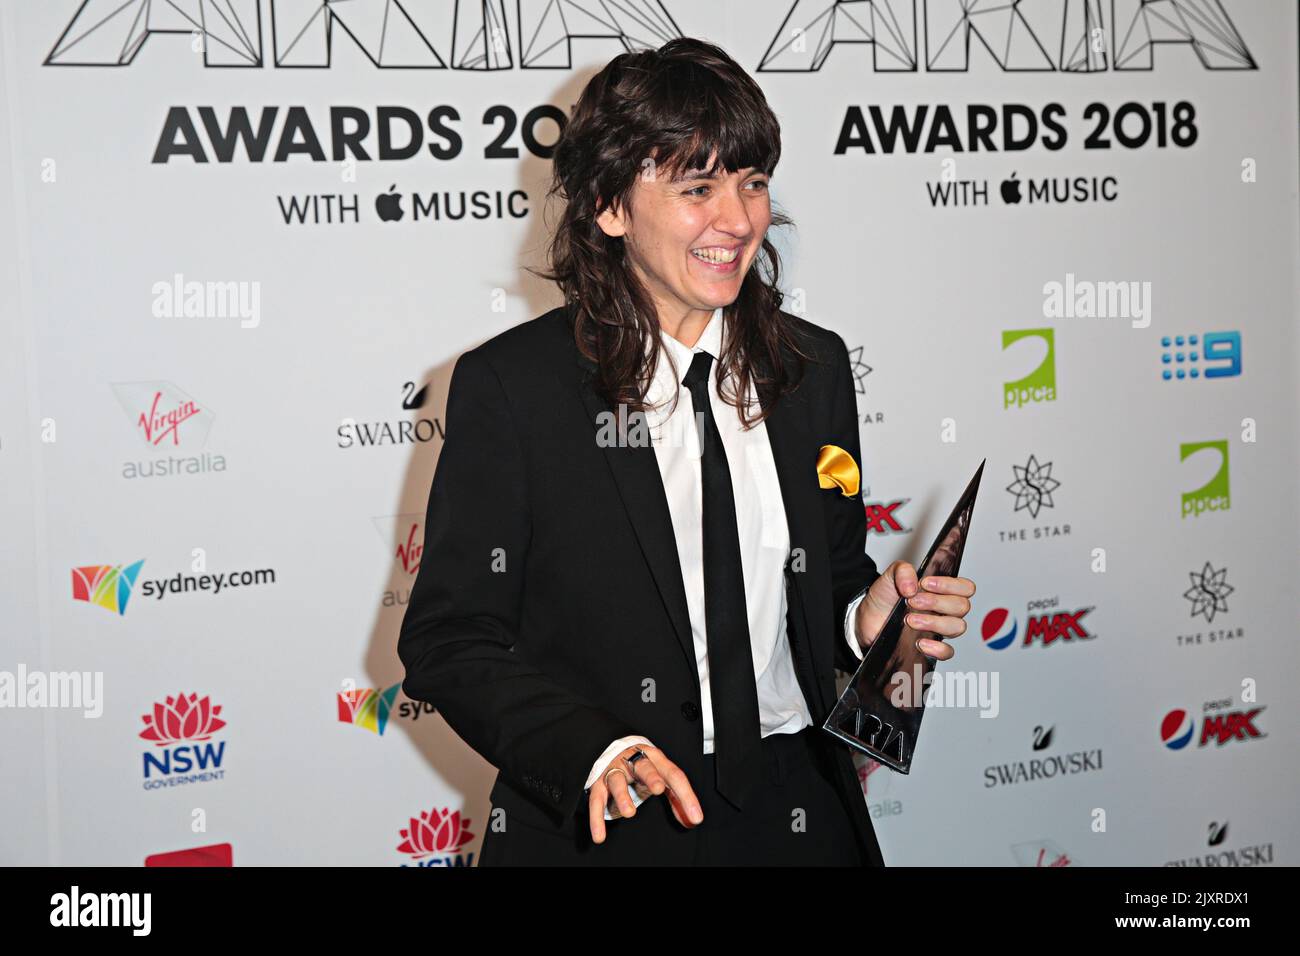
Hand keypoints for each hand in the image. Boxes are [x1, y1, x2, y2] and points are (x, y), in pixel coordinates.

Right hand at [587, 744, 702, 843]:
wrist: (614, 748)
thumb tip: (692, 820)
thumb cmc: (643, 767)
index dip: (686, 795)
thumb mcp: (662, 777)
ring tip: (629, 813)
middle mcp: (635, 761)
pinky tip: (600, 835)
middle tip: (659, 789)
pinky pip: (596, 799)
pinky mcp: (598, 782)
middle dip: (651, 777)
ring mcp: (615, 770)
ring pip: (617, 780)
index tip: (696, 817)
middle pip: (645, 767)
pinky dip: (596, 817)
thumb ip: (677, 799)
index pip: (674, 775)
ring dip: (622, 795)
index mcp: (656, 759)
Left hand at [854, 560, 974, 660]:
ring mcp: (938, 629)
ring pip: (958, 627)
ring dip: (934, 623)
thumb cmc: (884, 598)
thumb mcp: (890, 576)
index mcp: (941, 591)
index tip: (926, 584)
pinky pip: (947, 651)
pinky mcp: (930, 646)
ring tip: (910, 620)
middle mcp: (944, 610)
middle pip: (962, 607)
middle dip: (937, 602)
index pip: (965, 587)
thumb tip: (913, 586)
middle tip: (913, 602)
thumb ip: (903, 571)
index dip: (950, 585)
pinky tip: (920, 642)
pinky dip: (937, 648)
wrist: (867, 619)